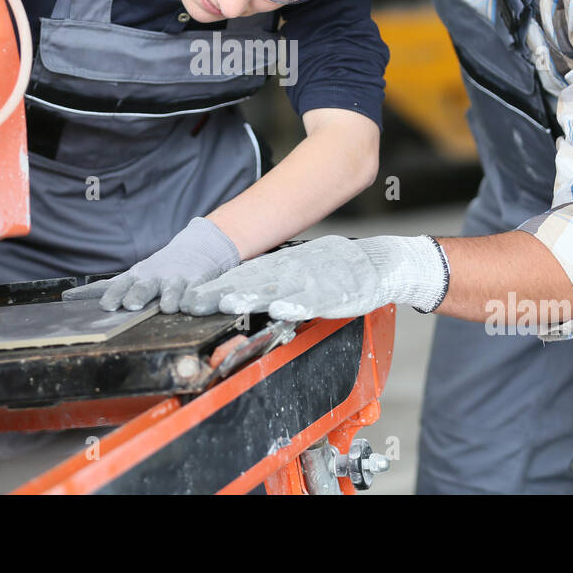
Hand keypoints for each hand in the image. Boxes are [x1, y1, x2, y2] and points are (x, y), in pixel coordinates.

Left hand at [61, 217, 239, 312]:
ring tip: (167, 307)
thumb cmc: (159, 268)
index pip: (121, 286)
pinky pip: (195, 293)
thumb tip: (70, 297)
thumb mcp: (135, 273)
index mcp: (138, 276)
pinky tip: (191, 305)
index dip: (113, 296)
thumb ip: (109, 287)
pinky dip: (192, 300)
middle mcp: (155, 278)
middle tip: (131, 305)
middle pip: (143, 286)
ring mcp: (176, 280)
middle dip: (137, 295)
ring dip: (168, 299)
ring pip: (171, 290)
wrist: (196, 248)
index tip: (106, 307)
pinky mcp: (197, 283)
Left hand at [179, 234, 449, 320]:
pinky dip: (297, 304)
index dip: (217, 284)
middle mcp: (296, 269)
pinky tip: (281, 309)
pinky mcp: (337, 294)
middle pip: (254, 280)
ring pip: (280, 288)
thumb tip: (238, 284)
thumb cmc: (340, 267)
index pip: (244, 273)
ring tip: (228, 301)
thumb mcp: (303, 265)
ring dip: (252, 294)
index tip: (191, 295)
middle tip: (195, 302)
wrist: (382, 263)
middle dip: (223, 291)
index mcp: (286, 263)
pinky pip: (315, 301)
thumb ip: (275, 275)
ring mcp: (316, 281)